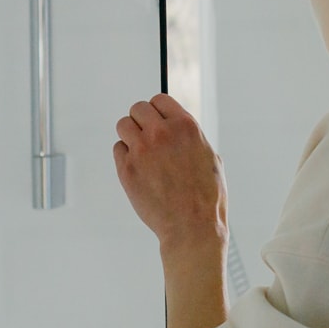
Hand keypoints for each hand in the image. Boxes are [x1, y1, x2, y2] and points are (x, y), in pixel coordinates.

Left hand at [112, 94, 225, 256]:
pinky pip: (118, 149)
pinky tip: (139, 169)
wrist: (192, 227)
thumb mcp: (210, 157)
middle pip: (137, 108)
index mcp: (186, 127)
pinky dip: (126, 156)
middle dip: (142, 121)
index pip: (159, 99)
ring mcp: (142, 150)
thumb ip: (190, 138)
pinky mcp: (127, 169)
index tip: (158, 120)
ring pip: (123, 125)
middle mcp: (162, 133)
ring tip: (141, 152)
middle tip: (148, 136)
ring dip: (131, 135)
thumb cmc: (206, 197)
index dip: (158, 110)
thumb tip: (177, 127)